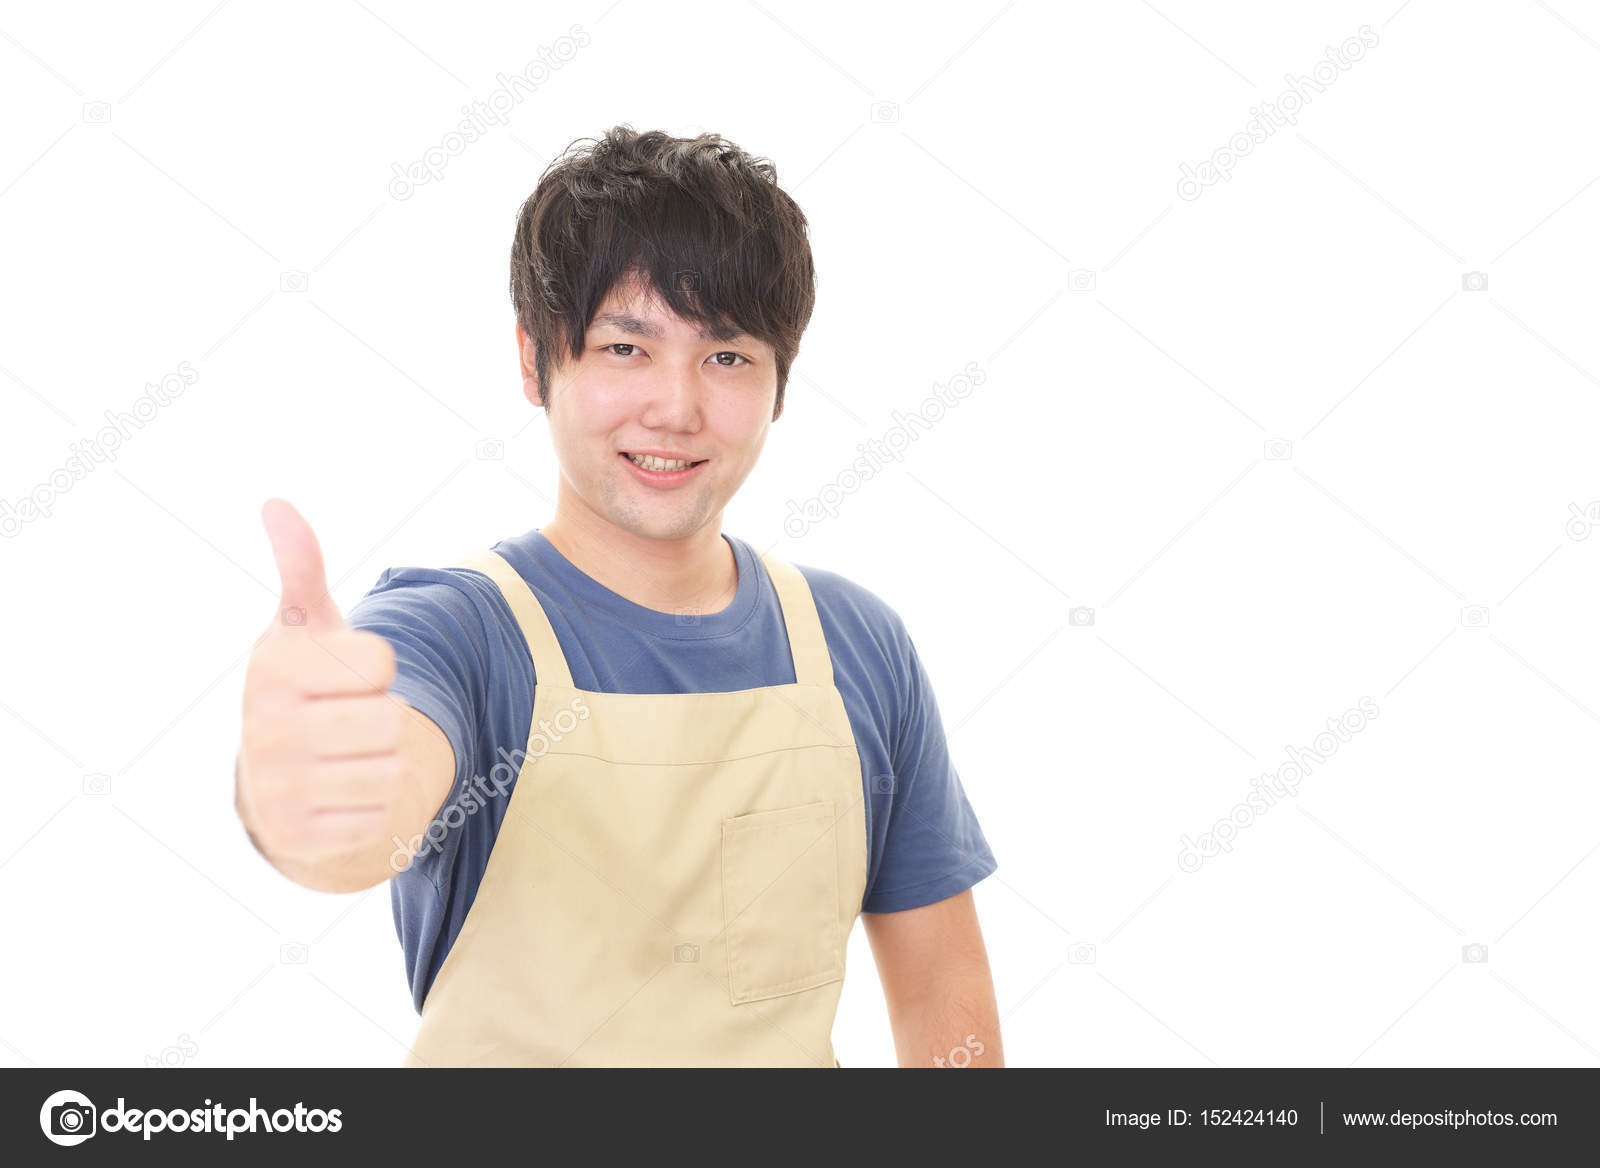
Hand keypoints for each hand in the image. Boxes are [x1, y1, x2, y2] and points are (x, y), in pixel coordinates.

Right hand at [237, 499, 401, 870]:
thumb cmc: (306, 685)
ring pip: (394, 770)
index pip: (382, 660)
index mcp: (273, 669)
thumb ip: (303, 567)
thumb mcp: (307, 626)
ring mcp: (278, 786)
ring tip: (347, 755)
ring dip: (384, 763)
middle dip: (385, 719)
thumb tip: (276, 505)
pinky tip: (341, 793)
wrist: (276, 774)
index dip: (377, 666)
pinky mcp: (298, 836)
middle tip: (349, 719)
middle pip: (393, 719)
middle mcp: (265, 728)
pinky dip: (375, 807)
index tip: (345, 673)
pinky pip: (382, 817)